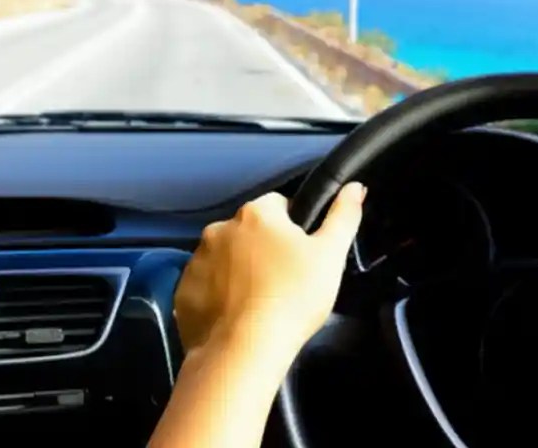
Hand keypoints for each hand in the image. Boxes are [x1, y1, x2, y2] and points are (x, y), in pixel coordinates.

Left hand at [173, 183, 364, 357]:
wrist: (245, 350)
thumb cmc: (294, 297)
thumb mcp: (331, 255)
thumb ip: (343, 215)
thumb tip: (355, 187)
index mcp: (257, 213)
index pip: (278, 205)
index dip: (294, 228)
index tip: (301, 255)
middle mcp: (219, 228)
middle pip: (248, 231)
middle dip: (262, 247)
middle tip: (283, 280)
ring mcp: (196, 260)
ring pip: (224, 257)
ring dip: (238, 270)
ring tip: (258, 302)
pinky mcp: (182, 291)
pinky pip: (204, 285)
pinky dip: (217, 295)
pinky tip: (235, 315)